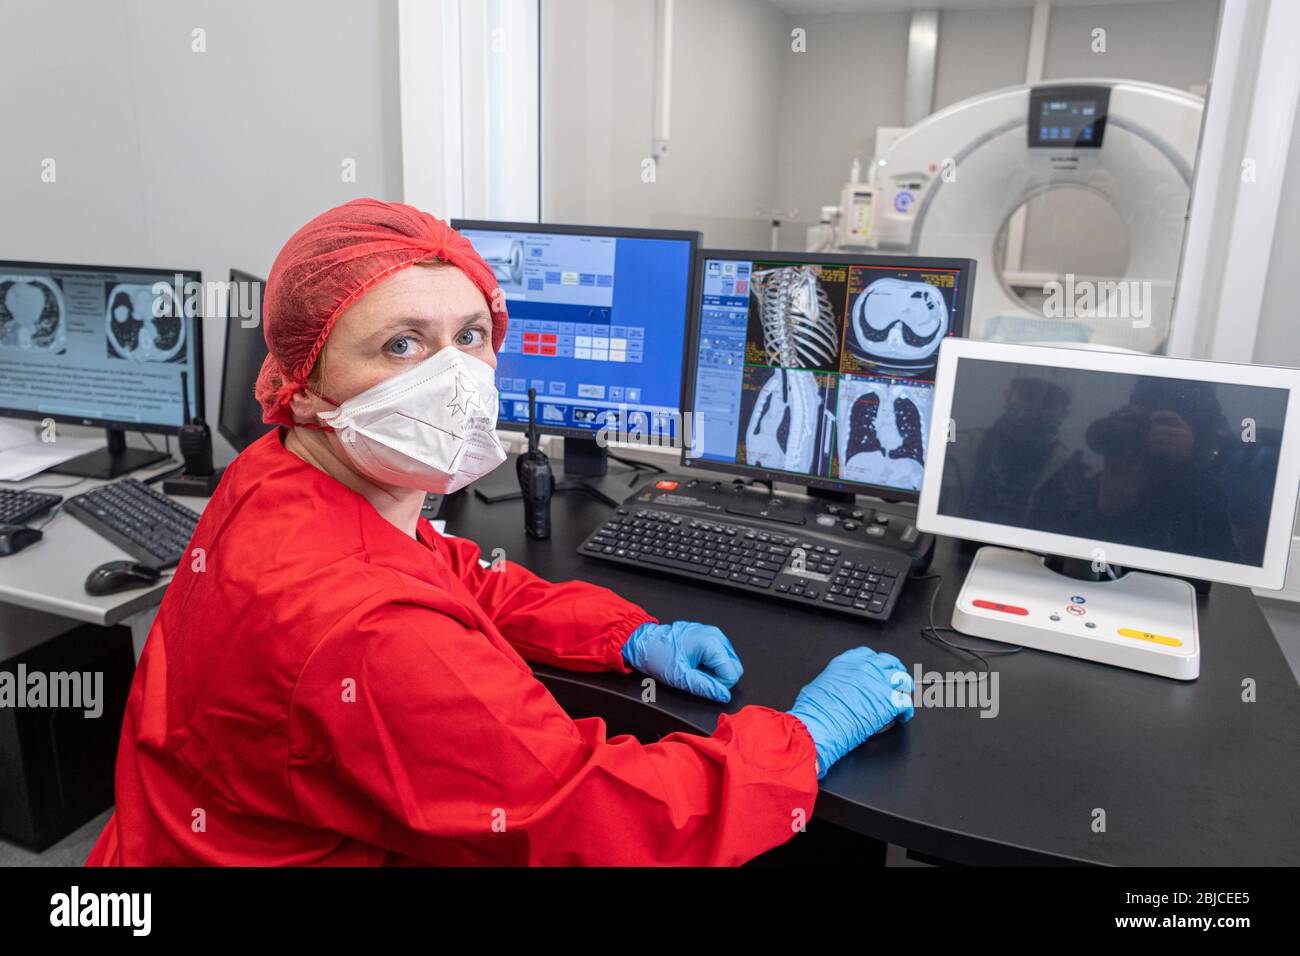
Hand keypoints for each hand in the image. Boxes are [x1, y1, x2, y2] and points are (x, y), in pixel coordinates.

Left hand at [621, 621, 743, 702]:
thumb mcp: (681, 677)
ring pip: (728, 661)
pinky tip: (695, 662)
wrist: (644, 643)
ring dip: (714, 670)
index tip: (701, 683)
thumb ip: (705, 687)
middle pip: (734, 666)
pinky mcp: (708, 635)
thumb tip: (723, 695)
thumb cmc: (658, 656)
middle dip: (718, 677)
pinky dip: (710, 663)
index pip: (732, 673)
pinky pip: (720, 654)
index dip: (719, 684)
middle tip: (697, 676)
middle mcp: (715, 635)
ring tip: (694, 668)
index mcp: (711, 642)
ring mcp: (713, 633)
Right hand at [788, 647, 913, 778]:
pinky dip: (906, 711)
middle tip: (895, 680)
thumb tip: (837, 689)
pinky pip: (906, 704)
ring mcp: (878, 683)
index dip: (875, 662)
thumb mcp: (818, 686)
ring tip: (903, 696)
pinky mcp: (889, 702)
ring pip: (902, 679)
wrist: (819, 725)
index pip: (868, 654)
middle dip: (894, 670)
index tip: (877, 668)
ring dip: (903, 688)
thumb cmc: (814, 711)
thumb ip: (834, 682)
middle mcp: (865, 668)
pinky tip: (903, 716)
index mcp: (846, 663)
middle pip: (889, 662)